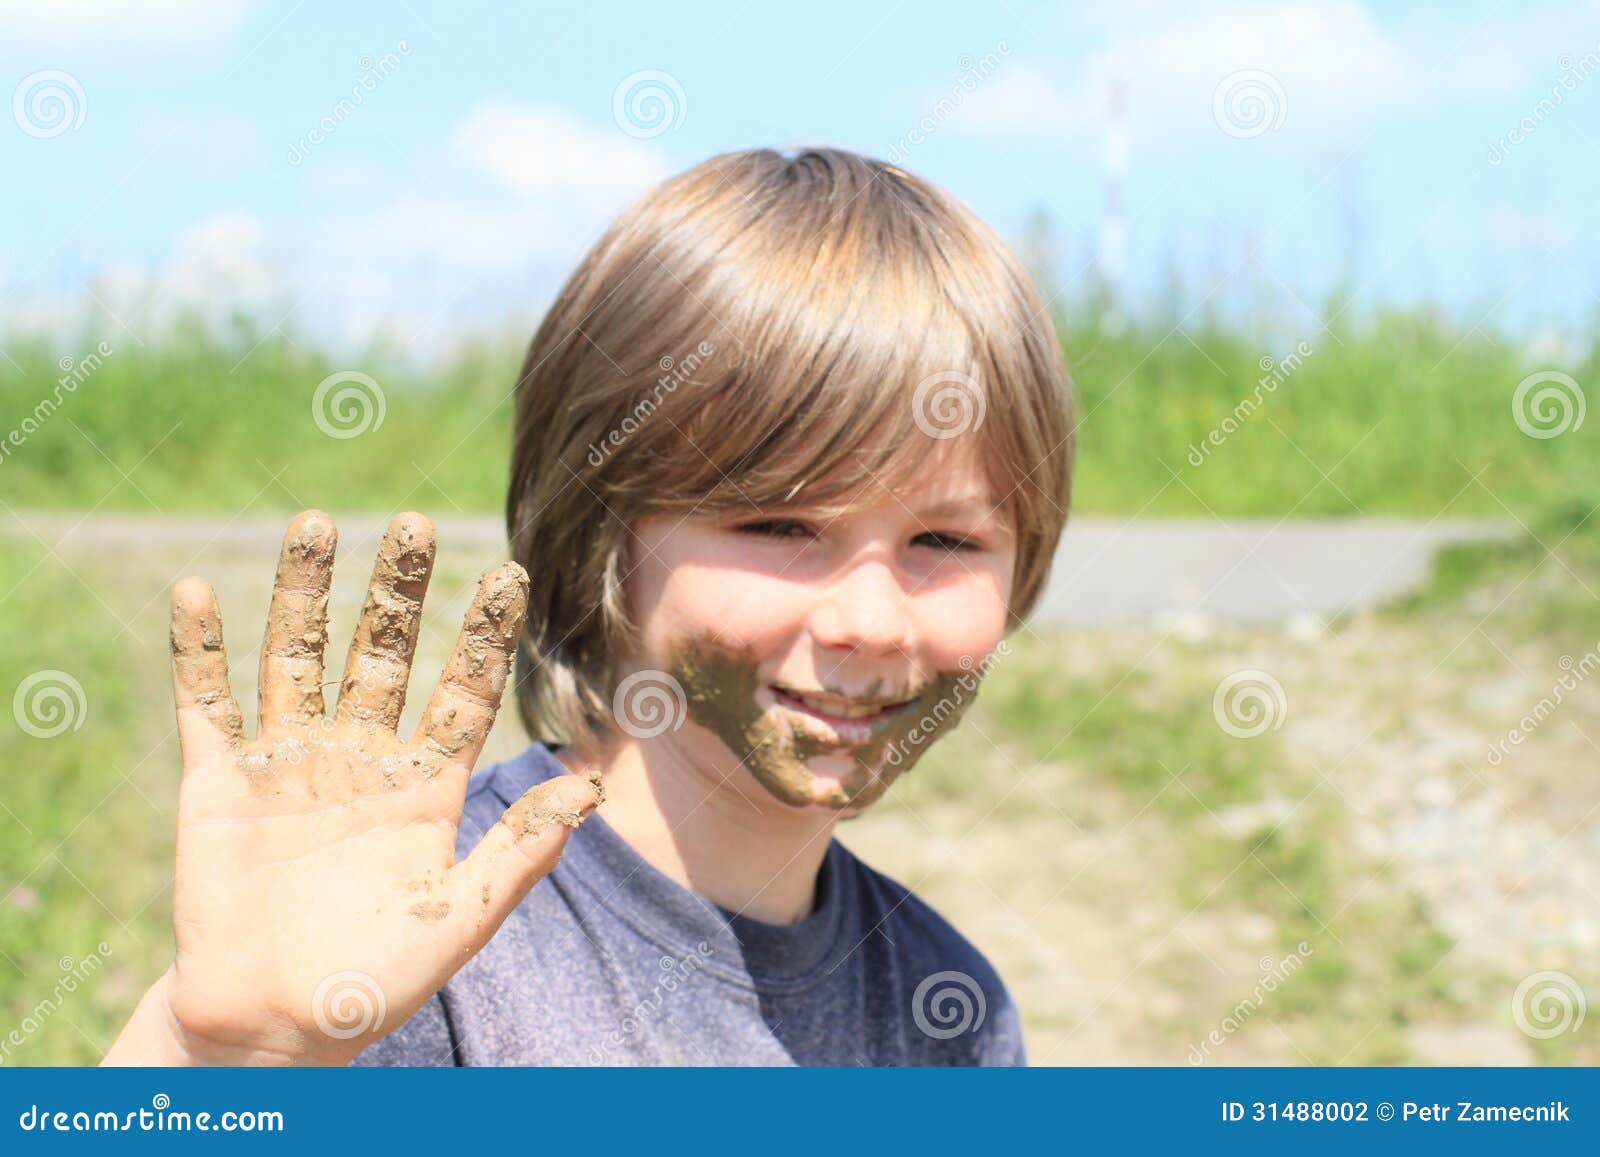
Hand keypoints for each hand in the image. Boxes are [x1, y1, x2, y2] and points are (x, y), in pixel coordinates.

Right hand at [103, 510, 599, 1065]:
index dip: (481, 636)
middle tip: (411, 525)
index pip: (460, 693)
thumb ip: (520, 851)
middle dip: (394, 592)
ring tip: (313, 524)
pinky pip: (206, 707)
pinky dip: (198, 652)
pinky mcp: (216, 785)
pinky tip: (192, 592)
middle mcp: (359, 761)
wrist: (277, 1031)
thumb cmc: (378, 983)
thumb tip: (593, 788)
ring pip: (296, 660)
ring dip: (300, 595)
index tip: (508, 574)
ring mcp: (287, 765)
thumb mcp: (459, 918)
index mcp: (424, 787)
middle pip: (379, 656)